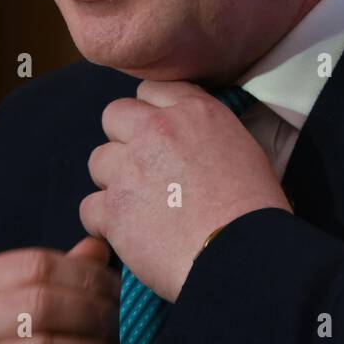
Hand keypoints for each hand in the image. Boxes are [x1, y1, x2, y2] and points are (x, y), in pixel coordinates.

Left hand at [80, 80, 292, 301]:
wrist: (244, 252)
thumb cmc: (255, 209)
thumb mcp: (243, 149)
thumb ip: (206, 133)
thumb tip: (190, 143)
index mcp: (194, 111)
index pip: (151, 91)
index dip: (151, 114)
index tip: (157, 136)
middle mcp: (157, 130)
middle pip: (114, 115)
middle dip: (123, 139)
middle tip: (142, 168)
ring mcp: (130, 168)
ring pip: (98, 160)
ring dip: (113, 180)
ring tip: (136, 205)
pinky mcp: (114, 208)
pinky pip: (89, 208)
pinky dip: (104, 223)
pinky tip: (127, 234)